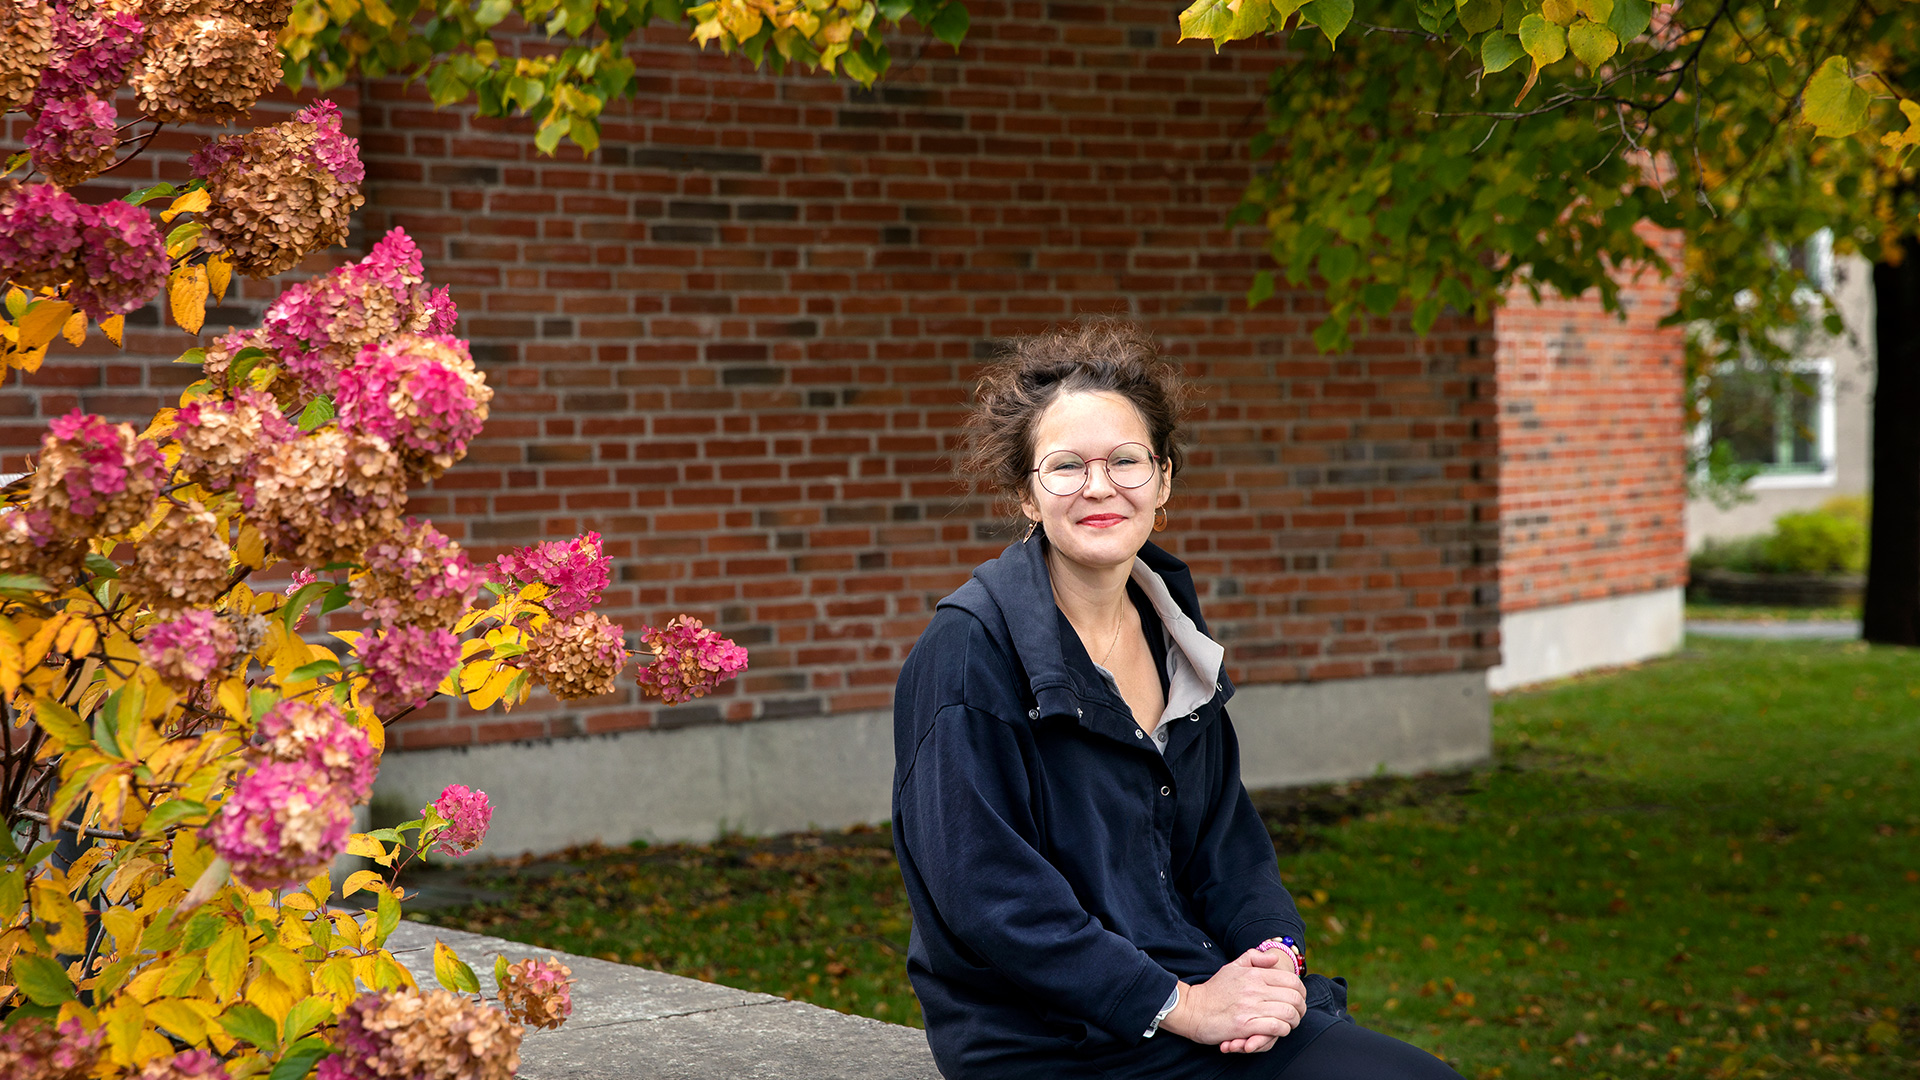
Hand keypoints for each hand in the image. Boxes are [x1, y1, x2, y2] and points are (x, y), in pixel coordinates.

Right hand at [1158, 946, 1305, 1050]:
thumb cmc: (1214, 990)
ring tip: (1288, 1024)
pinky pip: (1275, 1027)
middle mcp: (1254, 988)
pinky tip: (1278, 1031)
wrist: (1192, 1009)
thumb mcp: (1232, 967)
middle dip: (1301, 1009)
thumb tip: (1273, 957)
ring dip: (1293, 1022)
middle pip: (1295, 998)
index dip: (1301, 992)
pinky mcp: (1244, 1025)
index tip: (1298, 1000)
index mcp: (1254, 974)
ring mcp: (1250, 1007)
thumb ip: (1253, 957)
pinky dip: (1282, 1031)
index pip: (1292, 980)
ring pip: (1288, 1013)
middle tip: (1297, 1015)